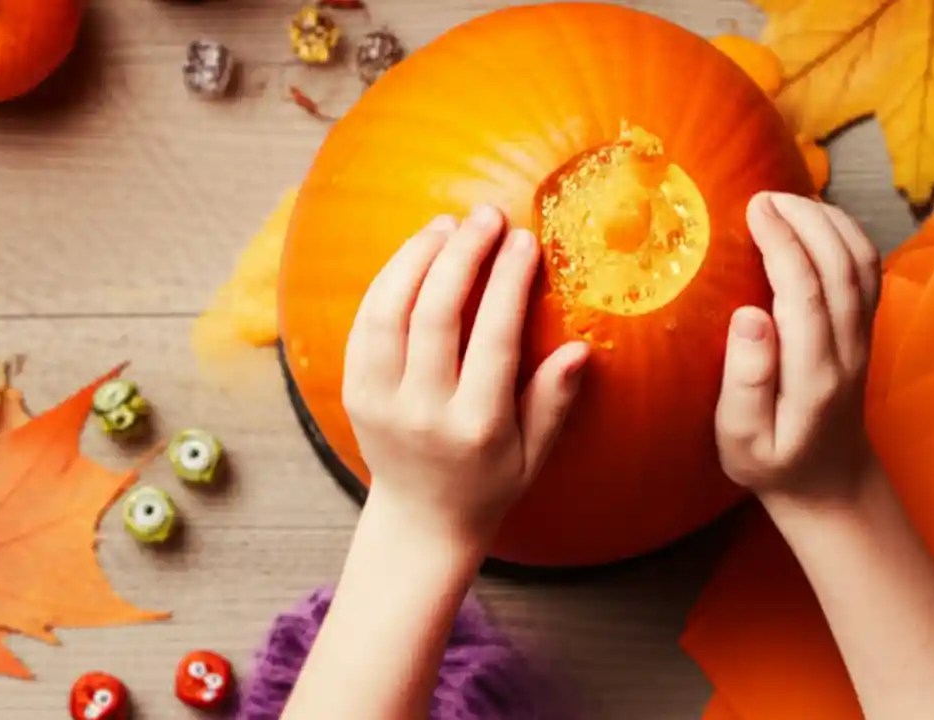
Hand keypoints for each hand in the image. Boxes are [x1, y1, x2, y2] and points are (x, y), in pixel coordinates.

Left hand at [342, 204, 589, 548]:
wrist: (420, 520)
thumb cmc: (488, 482)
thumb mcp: (533, 454)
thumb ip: (554, 402)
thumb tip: (580, 350)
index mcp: (475, 427)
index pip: (493, 339)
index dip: (508, 283)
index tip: (524, 240)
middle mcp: (421, 412)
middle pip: (434, 315)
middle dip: (461, 254)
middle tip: (486, 216)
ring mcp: (379, 401)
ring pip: (388, 311)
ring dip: (416, 258)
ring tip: (446, 225)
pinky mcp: (353, 392)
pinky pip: (365, 324)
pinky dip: (388, 282)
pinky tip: (416, 255)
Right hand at [716, 193, 881, 500]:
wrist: (828, 484)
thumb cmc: (772, 464)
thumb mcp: (740, 439)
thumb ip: (745, 380)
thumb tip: (748, 314)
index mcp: (815, 376)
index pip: (806, 293)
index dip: (782, 244)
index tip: (753, 211)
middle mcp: (848, 351)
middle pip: (841, 267)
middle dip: (805, 220)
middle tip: (763, 196)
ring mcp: (862, 339)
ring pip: (862, 264)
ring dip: (829, 222)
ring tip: (786, 199)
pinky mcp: (863, 332)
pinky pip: (867, 271)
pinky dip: (844, 235)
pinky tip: (814, 221)